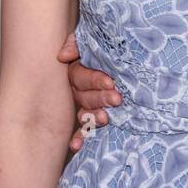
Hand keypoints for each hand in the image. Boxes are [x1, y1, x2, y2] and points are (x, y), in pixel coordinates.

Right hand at [57, 32, 120, 152]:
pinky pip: (82, 128)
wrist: (124, 54)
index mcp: (77, 70)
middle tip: (117, 99)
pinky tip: (77, 146)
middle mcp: (78, 89)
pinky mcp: (91, 117)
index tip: (111, 83)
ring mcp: (84, 104)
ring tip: (104, 119)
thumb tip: (63, 56)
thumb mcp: (93, 40)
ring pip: (84, 112)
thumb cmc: (107, 47)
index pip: (81, 76)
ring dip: (91, 117)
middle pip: (84, 96)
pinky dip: (79, 138)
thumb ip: (77, 44)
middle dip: (100, 98)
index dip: (95, 80)